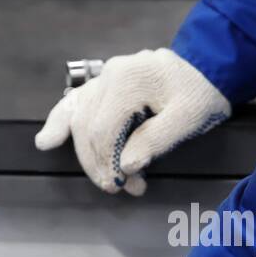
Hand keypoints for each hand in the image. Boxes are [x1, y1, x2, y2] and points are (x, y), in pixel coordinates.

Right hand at [35, 48, 229, 194]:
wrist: (208, 68)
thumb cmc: (200, 93)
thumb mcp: (188, 118)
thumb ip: (157, 140)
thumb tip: (127, 165)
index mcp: (129, 79)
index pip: (103, 129)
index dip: (107, 162)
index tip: (122, 185)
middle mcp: (109, 75)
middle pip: (86, 126)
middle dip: (99, 163)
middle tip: (119, 188)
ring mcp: (104, 78)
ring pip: (77, 117)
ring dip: (86, 153)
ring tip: (102, 177)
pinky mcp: (104, 85)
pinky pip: (75, 104)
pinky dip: (60, 123)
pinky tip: (47, 142)